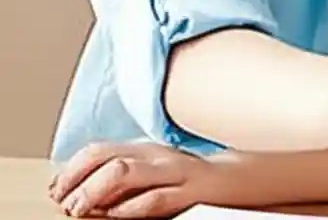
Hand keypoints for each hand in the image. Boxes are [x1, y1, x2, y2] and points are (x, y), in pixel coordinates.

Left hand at [48, 143, 231, 217]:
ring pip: (123, 172)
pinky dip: (129, 208)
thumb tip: (78, 191)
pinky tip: (115, 214)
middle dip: (76, 181)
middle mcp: (156, 156)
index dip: (70, 169)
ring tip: (82, 209)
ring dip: (94, 192)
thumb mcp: (151, 170)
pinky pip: (154, 198)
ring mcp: (173, 173)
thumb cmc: (187, 179)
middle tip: (66, 204)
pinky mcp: (190, 191)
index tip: (57, 190)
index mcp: (144, 149)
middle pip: (104, 158)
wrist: (235, 180)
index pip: (97, 150)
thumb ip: (121, 175)